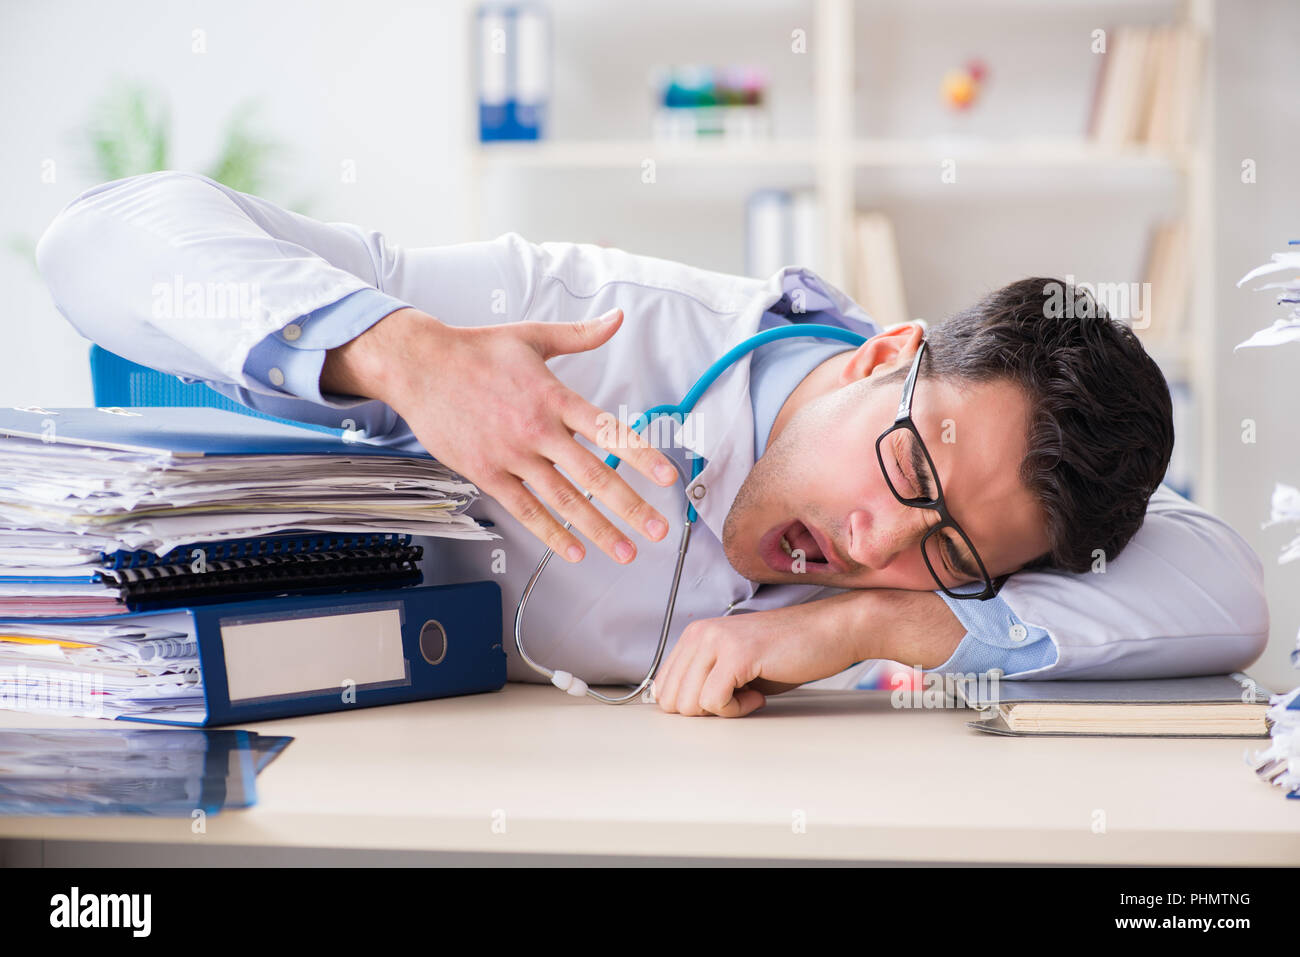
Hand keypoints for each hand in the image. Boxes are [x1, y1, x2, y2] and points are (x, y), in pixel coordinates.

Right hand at [322, 306, 677, 563]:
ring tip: (626, 552)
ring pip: (562, 501)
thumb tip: (618, 318)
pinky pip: (525, 510)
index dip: (641, 454)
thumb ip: (580, 334)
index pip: (608, 430)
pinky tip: (575, 552)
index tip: (667, 477)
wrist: (418, 366)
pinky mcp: (486, 473)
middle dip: (629, 507)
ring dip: (597, 530)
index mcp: (554, 396)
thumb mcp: (532, 337)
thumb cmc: (476, 350)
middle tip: (658, 530)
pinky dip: (551, 533)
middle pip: (592, 475)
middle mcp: (537, 430)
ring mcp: (511, 455)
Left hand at [652, 593, 872, 716]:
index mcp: (694, 635)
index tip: (723, 698)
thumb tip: (677, 709)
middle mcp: (700, 633)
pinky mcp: (737, 655)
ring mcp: (717, 642)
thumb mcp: (733, 666)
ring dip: (722, 711)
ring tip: (750, 693)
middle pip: (672, 701)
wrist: (829, 633)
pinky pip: (715, 702)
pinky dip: (737, 710)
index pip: (663, 689)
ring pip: (690, 704)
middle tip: (737, 697)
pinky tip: (758, 695)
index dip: (694, 706)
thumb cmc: (786, 654)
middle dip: (704, 712)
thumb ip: (703, 681)